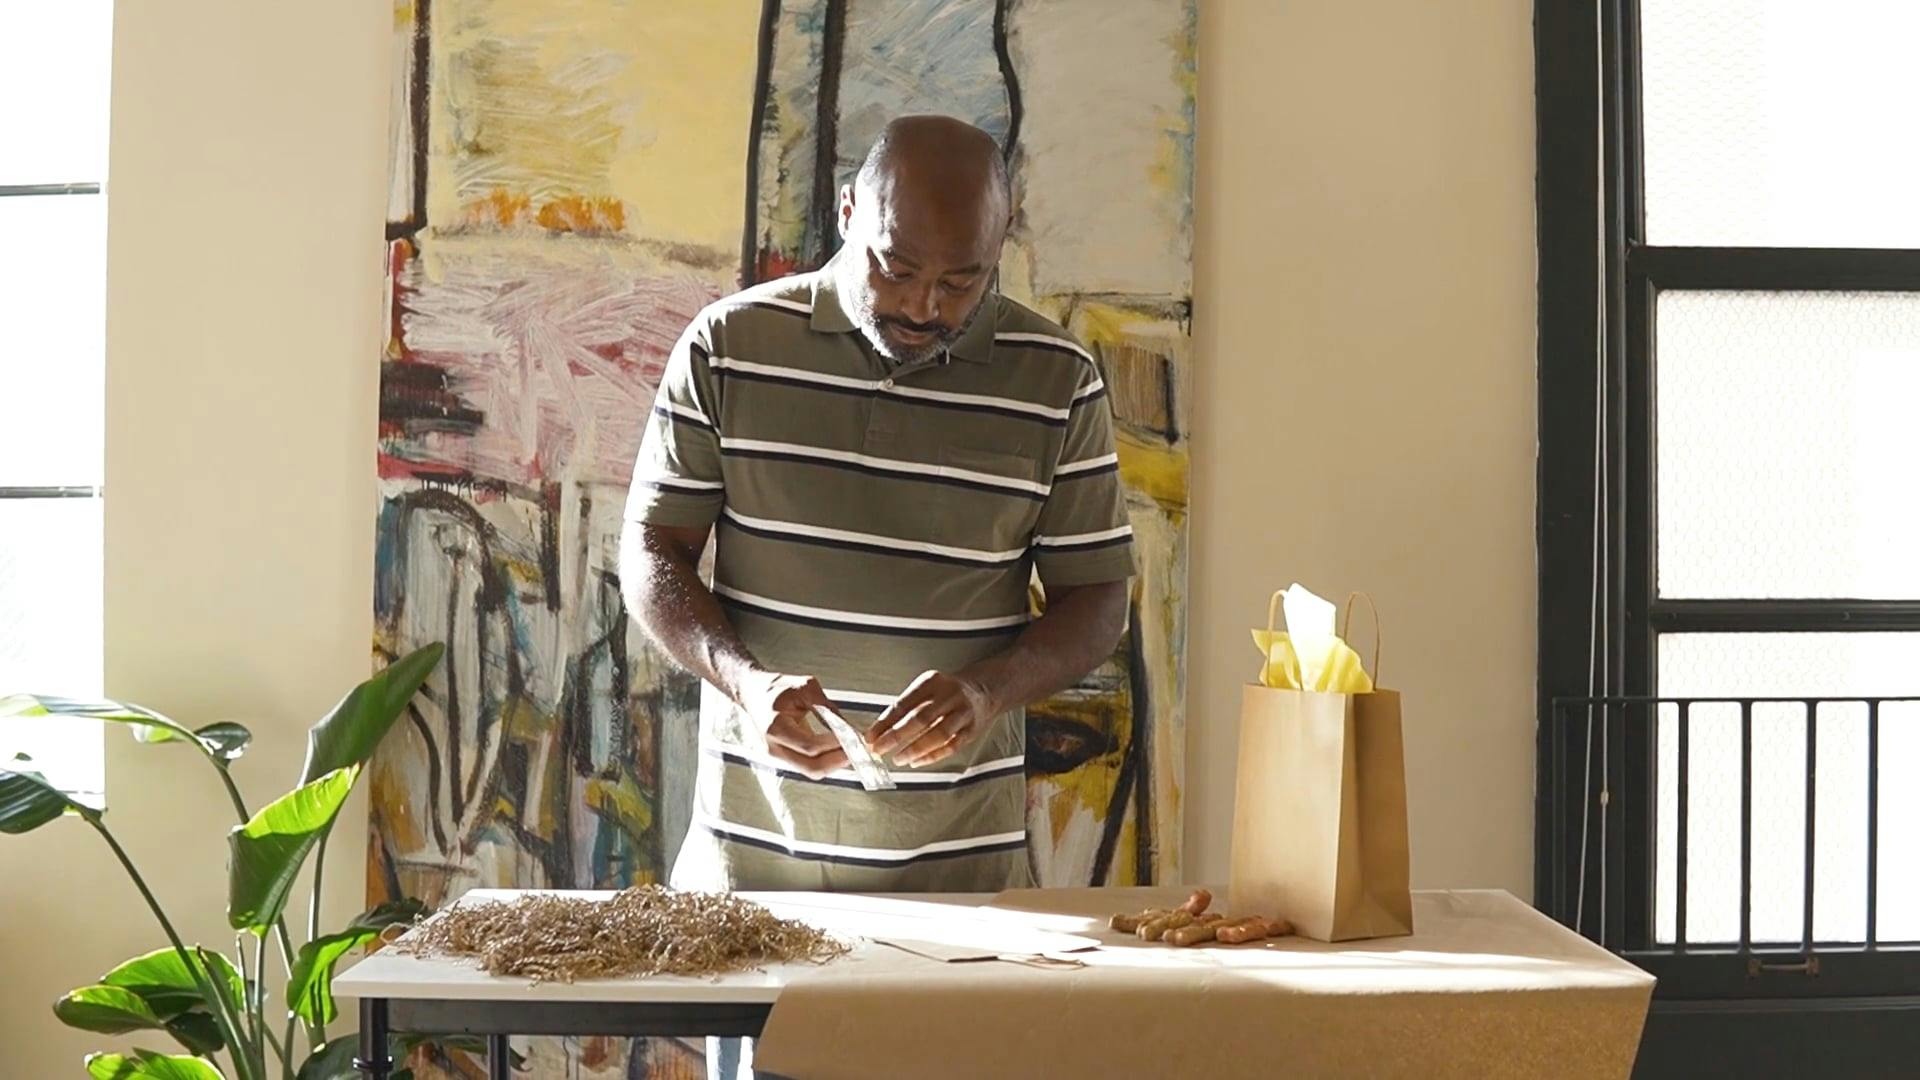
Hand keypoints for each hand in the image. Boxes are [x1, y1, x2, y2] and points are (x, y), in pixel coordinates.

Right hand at [736, 670, 847, 778]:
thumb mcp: (804, 686)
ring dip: (835, 764)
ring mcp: (779, 756)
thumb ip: (825, 706)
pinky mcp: (785, 757)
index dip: (834, 745)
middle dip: (838, 761)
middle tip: (858, 751)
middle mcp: (774, 747)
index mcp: (775, 727)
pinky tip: (840, 752)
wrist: (752, 693)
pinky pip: (809, 766)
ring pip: (812, 770)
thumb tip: (847, 726)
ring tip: (853, 751)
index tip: (853, 737)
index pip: (809, 746)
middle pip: (811, 767)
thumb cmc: (776, 688)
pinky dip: (827, 762)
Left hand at [867, 670, 996, 767]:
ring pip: (938, 734)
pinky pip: (950, 746)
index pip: (904, 703)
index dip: (885, 722)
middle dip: (896, 736)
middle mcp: (949, 695)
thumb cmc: (946, 692)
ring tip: (898, 758)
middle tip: (879, 749)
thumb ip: (905, 707)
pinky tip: (917, 761)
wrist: (983, 690)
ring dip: (915, 749)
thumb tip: (879, 731)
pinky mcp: (971, 730)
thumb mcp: (926, 688)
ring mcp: (963, 713)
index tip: (870, 737)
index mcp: (932, 682)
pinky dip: (932, 756)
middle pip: (920, 718)